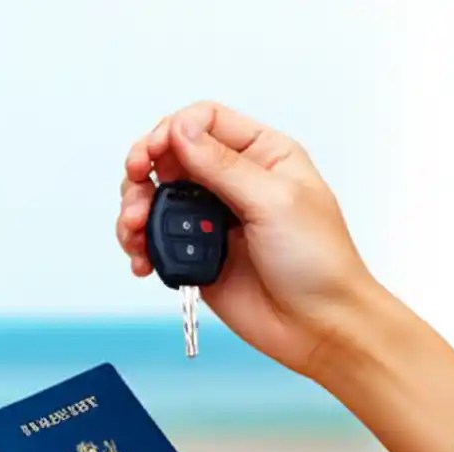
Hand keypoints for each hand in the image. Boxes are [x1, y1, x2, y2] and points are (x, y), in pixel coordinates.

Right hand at [116, 101, 380, 376]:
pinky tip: (142, 259)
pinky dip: (139, 245)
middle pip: (168, 156)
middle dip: (142, 170)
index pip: (203, 121)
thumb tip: (181, 129)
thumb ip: (223, 165)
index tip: (152, 156)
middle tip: (136, 189)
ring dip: (135, 210)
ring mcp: (210, 218)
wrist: (318, 327)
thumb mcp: (275, 201)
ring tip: (136, 233)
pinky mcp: (195, 253)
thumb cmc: (318, 262)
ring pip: (154, 197)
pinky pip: (154, 239)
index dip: (171, 132)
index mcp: (262, 154)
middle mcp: (232, 181)